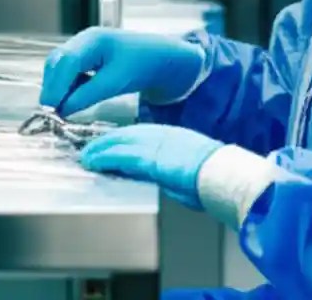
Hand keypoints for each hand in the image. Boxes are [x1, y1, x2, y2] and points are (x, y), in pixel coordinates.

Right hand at [39, 27, 205, 116]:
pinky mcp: (85, 59)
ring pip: (59, 68)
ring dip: (57, 88)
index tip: (51, 109)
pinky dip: (66, 87)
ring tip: (60, 110)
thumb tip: (62, 110)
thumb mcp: (116, 82)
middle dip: (52, 87)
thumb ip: (88, 95)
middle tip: (50, 112)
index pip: (65, 62)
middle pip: (56, 62)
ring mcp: (83, 48)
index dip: (55, 86)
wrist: (162, 58)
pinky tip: (72, 101)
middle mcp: (83, 41)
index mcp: (93, 40)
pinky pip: (68, 72)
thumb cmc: (143, 65)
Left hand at [80, 124, 222, 209]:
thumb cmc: (215, 177)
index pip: (142, 134)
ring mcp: (156, 143)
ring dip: (100, 149)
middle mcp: (163, 135)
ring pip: (119, 142)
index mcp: (176, 136)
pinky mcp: (149, 158)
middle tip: (91, 148)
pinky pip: (119, 155)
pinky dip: (103, 157)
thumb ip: (171, 168)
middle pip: (127, 133)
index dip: (124, 138)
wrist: (225, 176)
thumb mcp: (190, 167)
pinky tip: (92, 161)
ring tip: (87, 156)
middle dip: (107, 141)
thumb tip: (160, 175)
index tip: (111, 143)